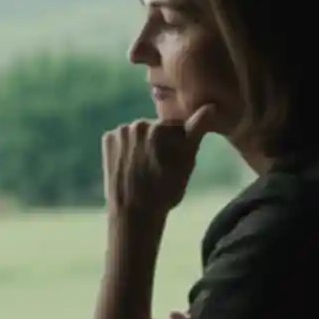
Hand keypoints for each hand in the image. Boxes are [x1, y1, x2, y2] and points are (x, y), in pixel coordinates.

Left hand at [103, 104, 218, 216]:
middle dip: (159, 143)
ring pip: (139, 134)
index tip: (173, 163)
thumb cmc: (166, 190)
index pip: (178, 128)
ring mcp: (122, 130)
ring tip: (142, 169)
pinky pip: (122, 138)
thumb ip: (197, 130)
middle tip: (157, 168)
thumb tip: (211, 107)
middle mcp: (141, 123)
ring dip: (142, 145)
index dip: (178, 145)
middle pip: (156, 128)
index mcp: (164, 127)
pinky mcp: (108, 138)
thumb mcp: (188, 162)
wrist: (134, 212)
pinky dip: (125, 148)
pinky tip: (129, 165)